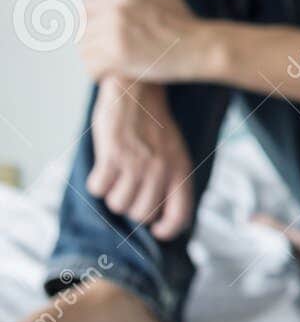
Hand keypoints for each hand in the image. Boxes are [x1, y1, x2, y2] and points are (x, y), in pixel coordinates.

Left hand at [80, 0, 203, 81]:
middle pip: (81, 32)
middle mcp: (114, 12)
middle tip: (115, 52)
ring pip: (84, 52)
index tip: (114, 35)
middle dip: (94, 43)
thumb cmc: (184, 21)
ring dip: (96, 60)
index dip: (96, 25)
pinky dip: (101, 74)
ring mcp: (114, 34)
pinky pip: (91, 69)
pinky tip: (120, 72)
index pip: (85, 11)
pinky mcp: (117, 57)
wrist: (201, 47)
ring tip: (119, 62)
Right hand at [87, 75, 194, 239]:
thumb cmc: (154, 125)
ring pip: (118, 205)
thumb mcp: (175, 152)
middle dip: (133, 208)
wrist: (138, 91)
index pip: (179, 215)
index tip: (156, 231)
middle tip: (130, 189)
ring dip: (113, 194)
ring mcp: (136, 163)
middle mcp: (161, 169)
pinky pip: (98, 190)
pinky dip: (96, 183)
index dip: (167, 230)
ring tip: (118, 175)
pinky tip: (104, 168)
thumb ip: (171, 180)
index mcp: (180, 169)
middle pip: (142, 215)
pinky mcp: (112, 155)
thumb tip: (161, 216)